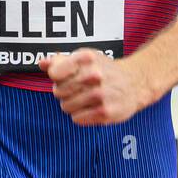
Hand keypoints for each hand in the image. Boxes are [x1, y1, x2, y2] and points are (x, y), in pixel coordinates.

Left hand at [38, 49, 153, 126]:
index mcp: (87, 58)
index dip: (56, 76)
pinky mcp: (105, 112)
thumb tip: (42, 63)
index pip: (55, 72)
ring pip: (66, 107)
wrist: (135, 82)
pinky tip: (92, 107)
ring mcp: (100, 95)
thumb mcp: (85, 58)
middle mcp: (94, 75)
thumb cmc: (104, 69)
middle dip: (64, 91)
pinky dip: (81, 115)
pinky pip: (77, 119)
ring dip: (72, 104)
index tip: (64, 75)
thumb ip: (61, 61)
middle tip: (78, 88)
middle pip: (58, 91)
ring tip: (85, 98)